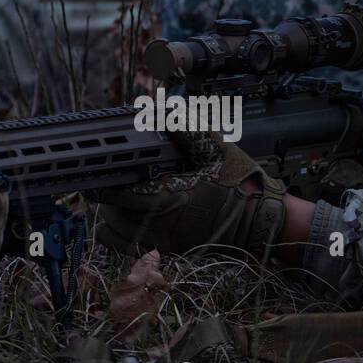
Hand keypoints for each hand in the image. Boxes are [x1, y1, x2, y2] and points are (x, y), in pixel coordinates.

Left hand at [88, 132, 286, 258]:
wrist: (262, 222)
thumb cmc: (242, 186)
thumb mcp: (218, 150)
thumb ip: (188, 130)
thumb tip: (165, 113)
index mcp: (171, 197)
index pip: (124, 193)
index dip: (106, 184)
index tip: (100, 172)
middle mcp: (163, 224)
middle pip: (114, 216)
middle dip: (106, 199)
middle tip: (103, 182)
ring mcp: (165, 241)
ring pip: (119, 234)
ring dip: (111, 216)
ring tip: (113, 198)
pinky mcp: (170, 250)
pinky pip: (130, 249)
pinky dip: (118, 235)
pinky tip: (121, 220)